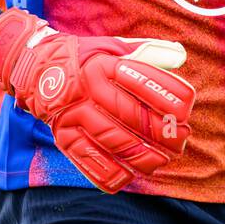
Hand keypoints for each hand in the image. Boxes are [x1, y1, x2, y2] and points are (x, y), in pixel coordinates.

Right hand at [0, 9, 195, 192]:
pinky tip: (131, 175)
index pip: (142, 81)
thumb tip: (179, 56)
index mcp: (104, 65)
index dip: (167, 97)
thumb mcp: (114, 47)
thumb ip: (148, 52)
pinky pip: (88, 159)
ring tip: (162, 160)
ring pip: (113, 140)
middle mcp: (88, 89)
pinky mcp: (63, 136)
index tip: (185, 110)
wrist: (39, 70)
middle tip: (181, 140)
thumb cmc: (88, 59)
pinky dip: (111, 171)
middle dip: (161, 132)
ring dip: (142, 155)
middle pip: (131, 115)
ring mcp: (73, 114)